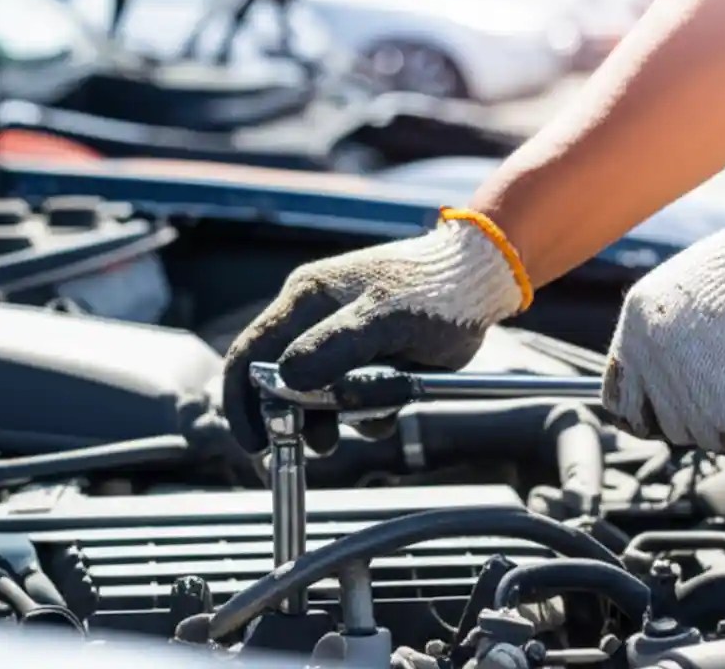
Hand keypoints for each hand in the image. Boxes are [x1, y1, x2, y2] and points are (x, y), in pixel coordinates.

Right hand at [222, 211, 528, 452]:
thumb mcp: (384, 321)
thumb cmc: (436, 292)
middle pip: (279, 378)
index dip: (243, 402)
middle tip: (319, 445)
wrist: (482, 279)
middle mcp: (314, 314)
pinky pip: (351, 390)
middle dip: (296, 417)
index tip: (256, 444)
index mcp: (306, 298)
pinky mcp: (367, 351)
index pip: (249, 353)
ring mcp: (339, 332)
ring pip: (318, 390)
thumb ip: (334, 348)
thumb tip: (285, 379)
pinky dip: (365, 408)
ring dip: (337, 416)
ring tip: (367, 424)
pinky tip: (388, 411)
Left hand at [601, 180, 724, 454]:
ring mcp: (685, 390)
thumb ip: (667, 335)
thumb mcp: (688, 290)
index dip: (647, 412)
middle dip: (696, 419)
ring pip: (704, 437)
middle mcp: (650, 363)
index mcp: (636, 328)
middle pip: (662, 427)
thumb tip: (670, 377)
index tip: (669, 413)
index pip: (618, 401)